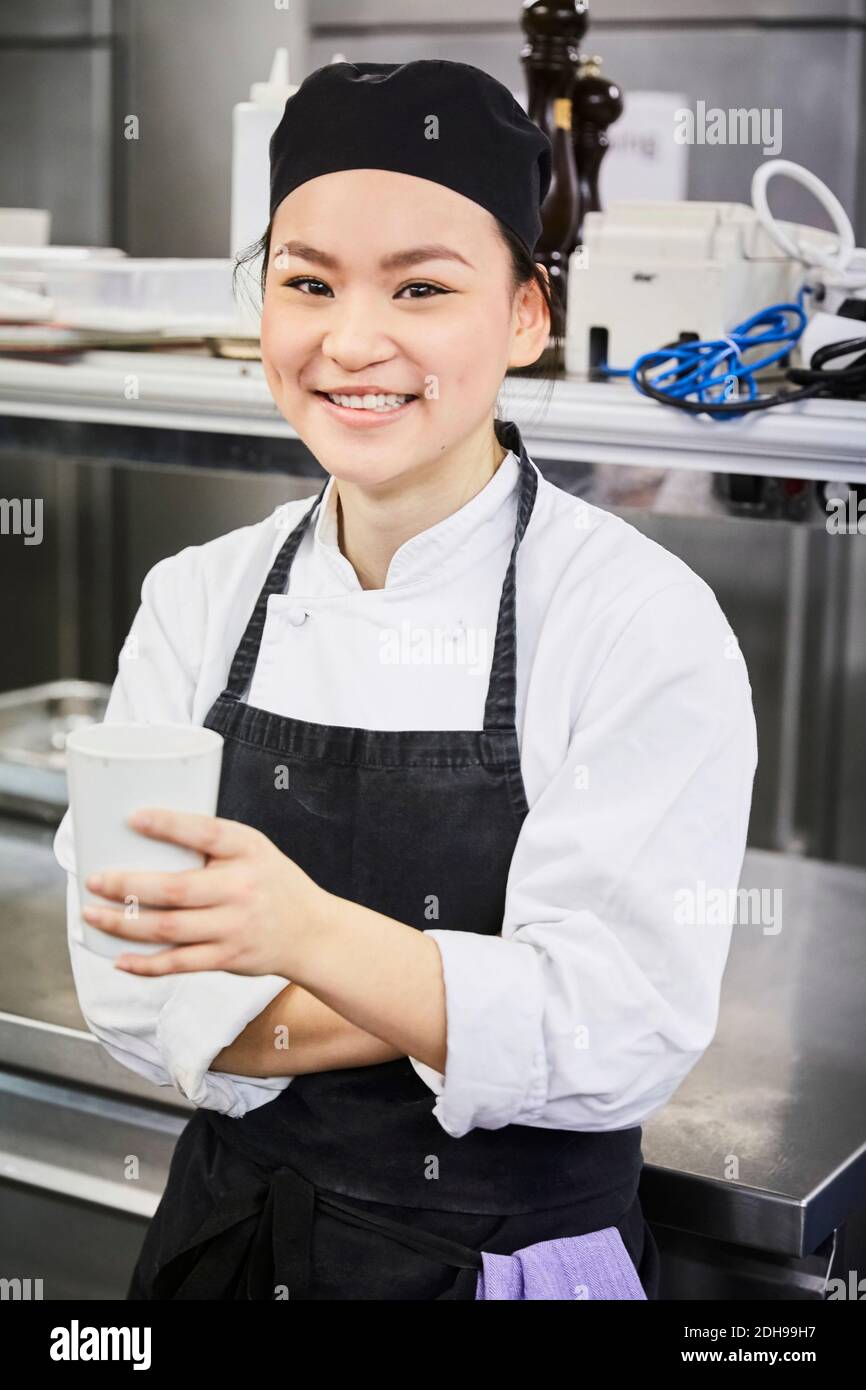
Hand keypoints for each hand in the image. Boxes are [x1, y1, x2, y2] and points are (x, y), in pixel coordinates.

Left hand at [82, 807, 326, 977]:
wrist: (312, 932)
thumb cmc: (272, 883)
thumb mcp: (255, 850)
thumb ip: (213, 845)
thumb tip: (146, 834)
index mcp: (249, 850)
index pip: (207, 833)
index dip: (170, 825)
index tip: (133, 818)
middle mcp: (242, 888)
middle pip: (175, 889)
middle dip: (127, 886)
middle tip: (94, 880)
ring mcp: (235, 927)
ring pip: (169, 929)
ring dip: (124, 924)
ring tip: (92, 915)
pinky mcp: (228, 958)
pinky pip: (179, 964)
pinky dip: (145, 965)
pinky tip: (119, 960)